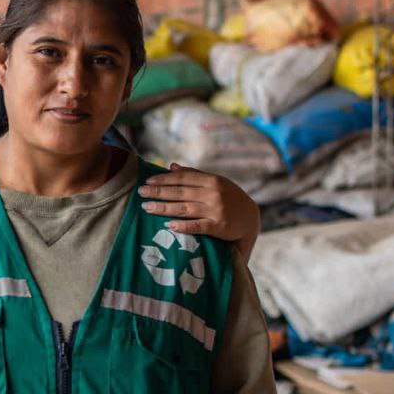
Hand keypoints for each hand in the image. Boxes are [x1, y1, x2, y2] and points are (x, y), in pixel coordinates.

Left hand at [138, 164, 260, 258]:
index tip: (148, 181)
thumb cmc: (230, 198)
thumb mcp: (216, 183)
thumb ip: (194, 175)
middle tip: (141, 193)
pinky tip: (170, 225)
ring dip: (164, 208)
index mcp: (211, 181)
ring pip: (185, 208)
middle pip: (180, 192)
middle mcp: (213, 194)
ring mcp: (216, 210)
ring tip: (147, 208)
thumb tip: (171, 166)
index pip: (183, 179)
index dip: (164, 179)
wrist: (251, 218)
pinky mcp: (219, 227)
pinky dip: (184, 226)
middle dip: (159, 192)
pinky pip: (198, 226)